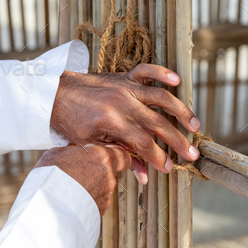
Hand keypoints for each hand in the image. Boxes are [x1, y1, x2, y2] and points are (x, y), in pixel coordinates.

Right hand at [35, 144, 130, 214]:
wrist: (49, 208)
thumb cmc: (51, 177)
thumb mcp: (58, 153)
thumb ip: (75, 151)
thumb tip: (77, 152)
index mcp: (101, 157)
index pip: (122, 155)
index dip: (115, 156)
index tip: (103, 157)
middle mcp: (109, 176)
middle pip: (110, 171)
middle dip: (98, 172)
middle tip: (80, 173)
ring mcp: (106, 195)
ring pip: (103, 187)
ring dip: (92, 187)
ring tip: (72, 189)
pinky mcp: (101, 210)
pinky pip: (97, 201)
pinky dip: (88, 200)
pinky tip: (73, 200)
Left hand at [50, 64, 200, 183]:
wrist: (53, 94)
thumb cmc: (71, 123)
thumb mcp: (91, 145)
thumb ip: (120, 157)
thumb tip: (144, 177)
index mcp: (112, 122)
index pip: (143, 143)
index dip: (158, 158)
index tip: (169, 168)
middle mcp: (122, 102)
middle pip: (158, 124)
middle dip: (177, 142)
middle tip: (192, 155)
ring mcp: (124, 87)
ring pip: (160, 98)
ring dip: (181, 111)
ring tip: (195, 126)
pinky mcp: (124, 77)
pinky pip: (147, 71)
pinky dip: (162, 73)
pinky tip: (177, 80)